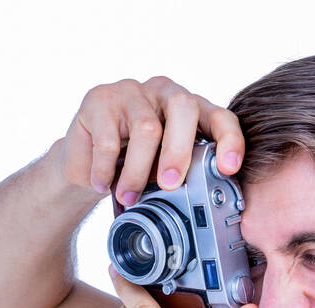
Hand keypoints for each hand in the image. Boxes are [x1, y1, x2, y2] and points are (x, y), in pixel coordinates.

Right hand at [58, 76, 244, 202]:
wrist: (85, 162)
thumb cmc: (133, 167)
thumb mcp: (164, 175)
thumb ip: (185, 179)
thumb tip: (206, 208)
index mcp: (190, 111)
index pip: (218, 116)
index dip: (229, 139)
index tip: (228, 168)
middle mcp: (164, 93)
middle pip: (183, 108)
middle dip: (181, 151)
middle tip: (171, 184)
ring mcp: (132, 92)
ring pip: (146, 128)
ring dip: (138, 172)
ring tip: (129, 198)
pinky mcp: (99, 99)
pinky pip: (108, 138)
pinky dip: (106, 170)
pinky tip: (102, 184)